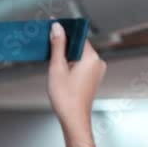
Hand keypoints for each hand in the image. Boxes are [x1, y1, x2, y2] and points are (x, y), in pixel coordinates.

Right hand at [47, 22, 104, 146]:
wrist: (73, 119)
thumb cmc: (66, 98)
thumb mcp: (57, 68)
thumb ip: (57, 46)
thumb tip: (57, 27)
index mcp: (91, 57)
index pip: (78, 36)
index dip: (65, 31)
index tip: (53, 27)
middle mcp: (98, 62)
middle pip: (78, 45)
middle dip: (63, 46)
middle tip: (48, 50)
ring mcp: (97, 70)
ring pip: (79, 55)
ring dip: (66, 57)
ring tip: (54, 67)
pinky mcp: (93, 77)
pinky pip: (81, 64)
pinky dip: (71, 65)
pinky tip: (60, 73)